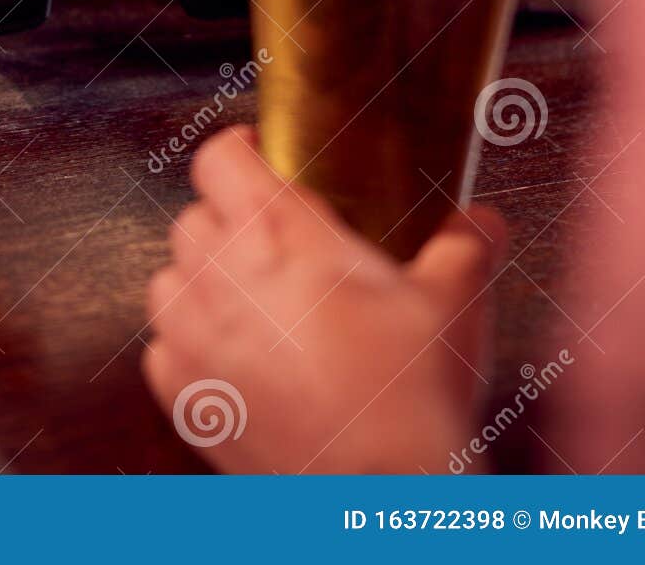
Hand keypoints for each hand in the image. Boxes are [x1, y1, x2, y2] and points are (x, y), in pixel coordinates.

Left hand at [143, 127, 507, 472]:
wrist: (379, 493)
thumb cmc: (410, 393)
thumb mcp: (454, 301)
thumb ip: (464, 244)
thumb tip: (480, 221)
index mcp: (279, 233)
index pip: (220, 157)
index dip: (239, 150)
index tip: (260, 157)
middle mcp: (220, 276)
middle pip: (193, 217)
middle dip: (227, 220)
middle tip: (275, 244)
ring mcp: (191, 337)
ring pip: (169, 280)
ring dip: (201, 281)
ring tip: (252, 301)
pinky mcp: (181, 393)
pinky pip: (163, 347)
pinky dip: (189, 344)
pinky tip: (236, 357)